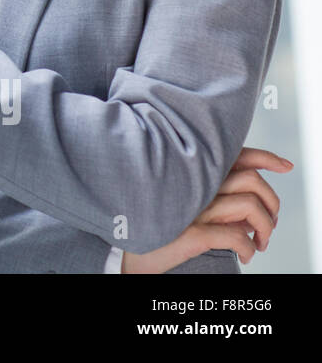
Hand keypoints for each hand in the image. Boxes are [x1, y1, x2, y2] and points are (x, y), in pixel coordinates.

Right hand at [121, 147, 292, 272]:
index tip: (284, 166)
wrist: (123, 249)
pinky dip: (249, 247)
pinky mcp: (193, 233)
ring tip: (259, 241)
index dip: (266, 157)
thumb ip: (209, 190)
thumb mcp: (179, 198)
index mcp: (191, 172)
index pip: (236, 154)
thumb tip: (249, 202)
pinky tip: (244, 253)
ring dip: (265, 227)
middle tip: (269, 222)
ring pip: (250, 206)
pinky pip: (237, 236)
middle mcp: (193, 184)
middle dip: (271, 203)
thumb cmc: (152, 223)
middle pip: (252, 180)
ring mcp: (193, 208)